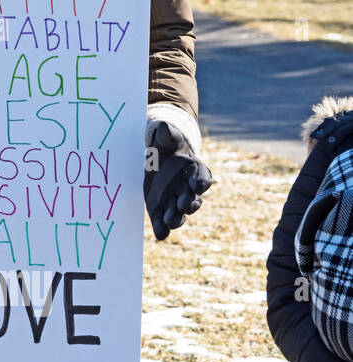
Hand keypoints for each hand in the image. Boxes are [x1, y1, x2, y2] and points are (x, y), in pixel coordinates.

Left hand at [144, 120, 212, 239]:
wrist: (158, 158)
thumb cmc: (168, 147)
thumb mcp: (168, 138)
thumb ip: (168, 135)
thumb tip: (164, 127)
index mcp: (195, 171)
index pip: (202, 177)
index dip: (201, 182)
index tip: (198, 186)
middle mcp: (188, 189)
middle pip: (192, 199)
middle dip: (188, 203)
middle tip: (182, 205)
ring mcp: (175, 201)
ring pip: (179, 213)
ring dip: (176, 219)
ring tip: (170, 222)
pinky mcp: (160, 209)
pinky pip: (163, 221)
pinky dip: (162, 229)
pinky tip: (160, 235)